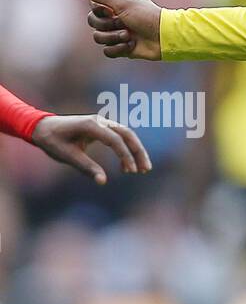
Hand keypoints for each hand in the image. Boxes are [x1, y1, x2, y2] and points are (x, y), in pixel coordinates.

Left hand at [30, 114, 151, 183]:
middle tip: (146, 170)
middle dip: (138, 152)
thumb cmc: (52, 141)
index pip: (115, 140)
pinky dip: (126, 151)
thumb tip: (103, 181)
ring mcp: (102, 123)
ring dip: (135, 151)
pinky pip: (119, 138)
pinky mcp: (102, 128)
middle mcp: (100, 121)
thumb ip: (86, 167)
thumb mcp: (67, 156)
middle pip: (127, 134)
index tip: (131, 171)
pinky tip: (125, 167)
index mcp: (91, 125)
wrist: (42, 127)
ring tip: (142, 170)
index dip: (125, 156)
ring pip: (127, 135)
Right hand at [80, 0, 162, 60]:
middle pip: (93, 23)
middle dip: (107, 25)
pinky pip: (108, 52)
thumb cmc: (145, 15)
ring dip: (113, 37)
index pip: (93, 8)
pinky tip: (132, 45)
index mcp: (115, 5)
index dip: (99, 11)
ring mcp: (118, 34)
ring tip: (129, 36)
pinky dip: (119, 49)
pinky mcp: (123, 49)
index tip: (111, 10)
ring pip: (98, 38)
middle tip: (124, 24)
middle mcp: (115, 19)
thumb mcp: (121, 2)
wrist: (164, 36)